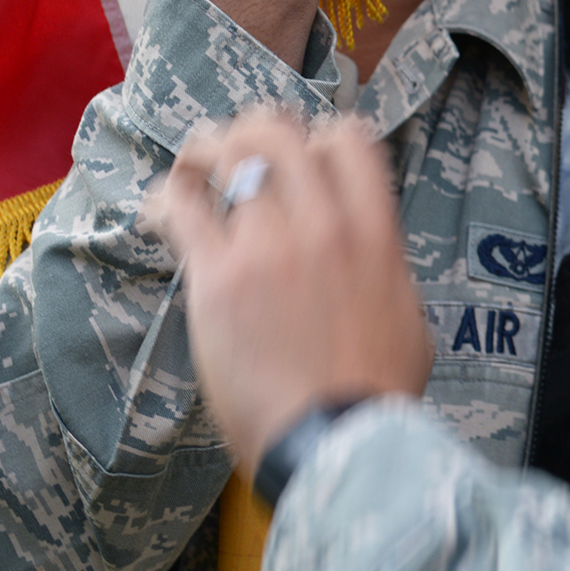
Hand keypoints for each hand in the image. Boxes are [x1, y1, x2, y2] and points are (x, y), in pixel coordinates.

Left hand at [144, 110, 430, 470]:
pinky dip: (168, 197)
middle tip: (235, 151)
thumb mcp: (408, 316)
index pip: (349, 141)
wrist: (337, 439)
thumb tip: (369, 258)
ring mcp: (270, 247)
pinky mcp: (219, 278)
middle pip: (279, 135)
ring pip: (229, 157)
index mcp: (376, 233)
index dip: (320, 138)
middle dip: (251, 131)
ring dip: (204, 155)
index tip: (303, 158)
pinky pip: (184, 209)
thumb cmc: (375, 391)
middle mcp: (324, 225)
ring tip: (192, 170)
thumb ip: (384, 270)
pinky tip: (161, 209)